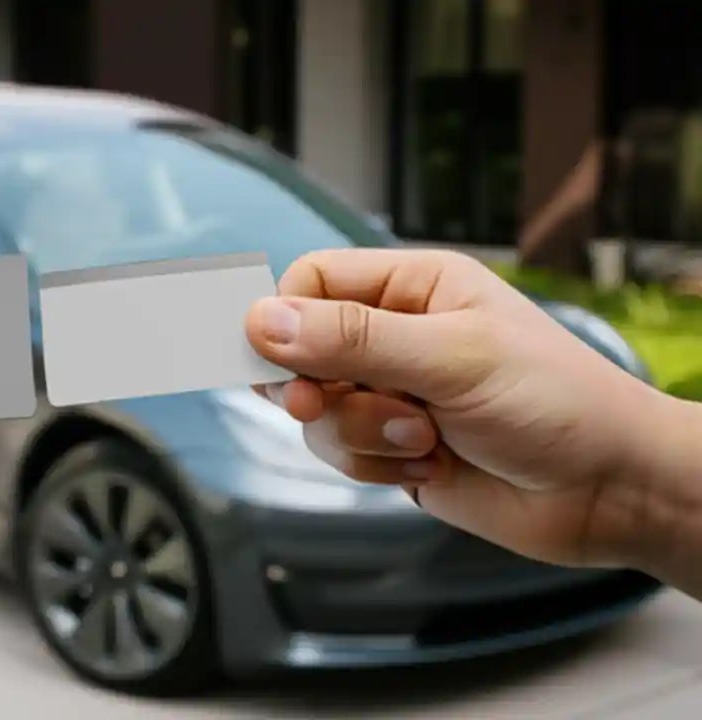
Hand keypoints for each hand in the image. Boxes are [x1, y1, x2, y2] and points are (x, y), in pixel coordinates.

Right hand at [244, 248, 698, 580]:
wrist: (608, 491)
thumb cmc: (554, 402)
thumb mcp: (451, 358)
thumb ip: (353, 340)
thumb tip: (262, 320)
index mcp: (414, 287)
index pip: (313, 281)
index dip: (282, 317)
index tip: (269, 359)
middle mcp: (396, 334)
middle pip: (300, 349)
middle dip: (315, 386)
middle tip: (316, 404)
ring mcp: (392, 394)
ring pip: (316, 410)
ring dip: (357, 434)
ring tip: (420, 440)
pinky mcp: (392, 448)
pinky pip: (341, 452)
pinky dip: (374, 466)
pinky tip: (428, 466)